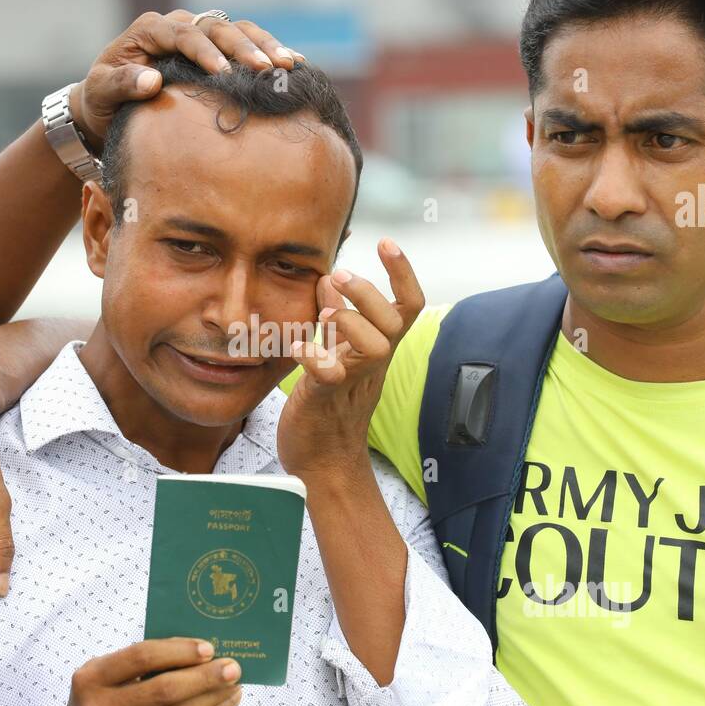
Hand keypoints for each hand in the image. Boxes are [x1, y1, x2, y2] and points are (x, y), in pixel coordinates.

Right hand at [13, 639, 242, 705]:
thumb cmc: (103, 702)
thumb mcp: (106, 675)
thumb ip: (141, 661)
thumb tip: (199, 649)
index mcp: (91, 680)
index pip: (141, 657)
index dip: (179, 651)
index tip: (208, 648)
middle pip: (166, 690)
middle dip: (206, 676)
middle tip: (233, 666)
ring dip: (216, 696)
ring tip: (235, 683)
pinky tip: (226, 703)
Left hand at [68, 9, 301, 149]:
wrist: (108, 110)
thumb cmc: (102, 103)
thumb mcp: (101, 94)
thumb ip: (121, 85)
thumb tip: (152, 79)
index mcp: (150, 30)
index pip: (184, 34)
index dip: (206, 52)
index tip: (224, 74)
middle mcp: (178, 26)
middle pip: (217, 27)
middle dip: (244, 47)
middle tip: (268, 68)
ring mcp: (198, 37)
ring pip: (237, 30)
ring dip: (264, 46)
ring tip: (288, 65)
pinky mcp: (214, 52)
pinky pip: (245, 45)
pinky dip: (268, 53)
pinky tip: (294, 65)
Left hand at [277, 238, 424, 480]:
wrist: (322, 464)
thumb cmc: (327, 407)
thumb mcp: (335, 355)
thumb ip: (336, 320)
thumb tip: (329, 283)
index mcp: (375, 349)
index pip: (405, 306)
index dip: (402, 273)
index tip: (386, 241)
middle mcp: (371, 364)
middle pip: (394, 321)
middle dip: (370, 292)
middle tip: (339, 274)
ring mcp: (351, 382)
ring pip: (375, 347)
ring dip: (350, 321)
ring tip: (324, 314)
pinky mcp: (326, 400)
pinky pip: (329, 376)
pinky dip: (315, 357)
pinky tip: (299, 346)